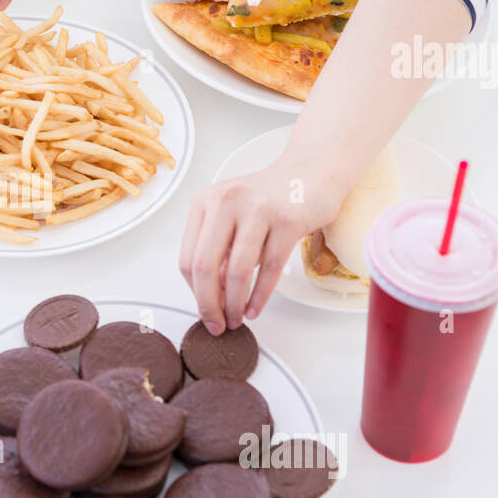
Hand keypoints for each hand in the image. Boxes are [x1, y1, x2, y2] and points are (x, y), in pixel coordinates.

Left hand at [179, 160, 344, 333]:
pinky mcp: (287, 220)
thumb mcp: (232, 217)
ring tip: (237, 319)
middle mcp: (226, 202)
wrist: (310, 173)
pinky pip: (269, 268)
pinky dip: (260, 296)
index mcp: (205, 203)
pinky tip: (255, 309)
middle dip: (209, 304)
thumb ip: (219, 250)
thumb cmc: (267, 199)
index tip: (204, 310)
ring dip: (235, 304)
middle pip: (205, 266)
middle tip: (217, 324)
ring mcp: (258, 209)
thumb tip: (211, 295)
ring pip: (238, 271)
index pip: (187, 258)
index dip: (194, 291)